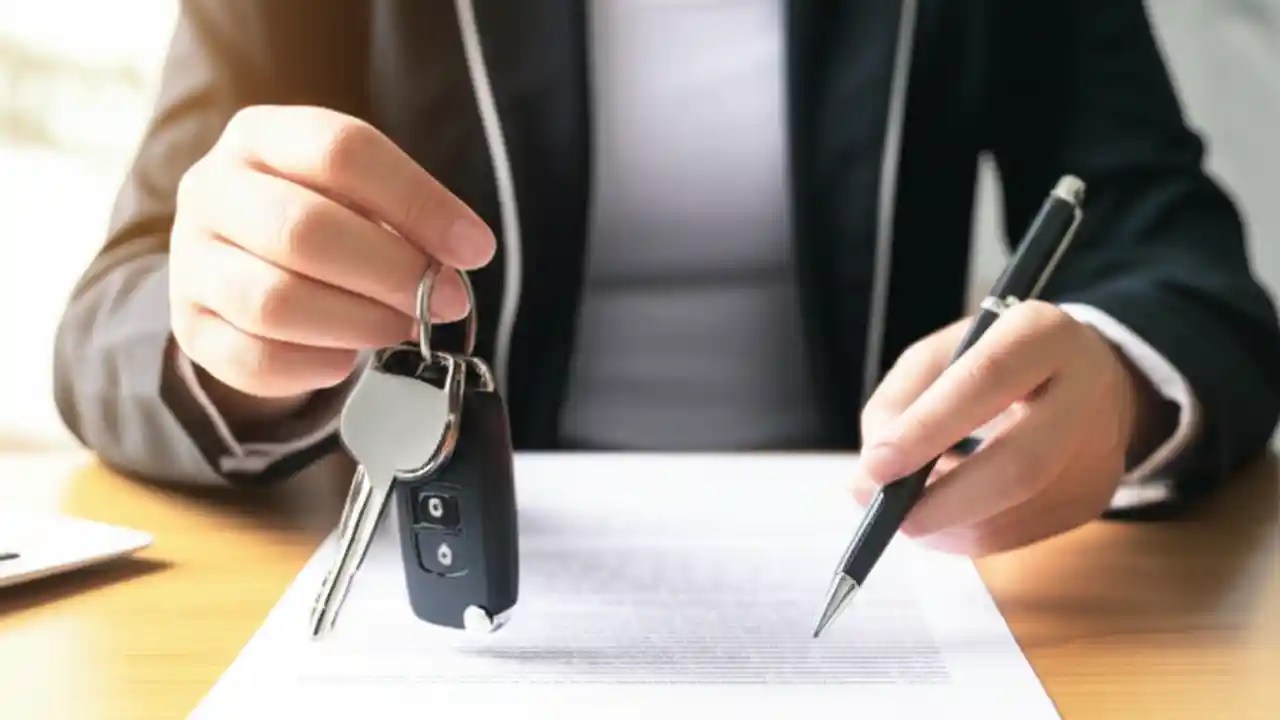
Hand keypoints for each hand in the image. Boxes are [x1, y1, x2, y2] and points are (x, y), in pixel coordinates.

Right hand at [170, 106, 494, 426]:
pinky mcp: (190, 328)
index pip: (343, 152)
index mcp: (262, 137)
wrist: (244, 263)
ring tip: (400, 327)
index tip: (475, 249)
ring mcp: (192, 262)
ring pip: (274, 302)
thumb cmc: (325, 221)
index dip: (418, 202)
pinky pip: (254, 359)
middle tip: (447, 301)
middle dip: (392, 274)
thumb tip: (450, 271)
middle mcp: (212, 191)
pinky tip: (348, 358)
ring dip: (357, 323)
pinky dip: (315, 366)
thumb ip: (405, 223)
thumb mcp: (362, 199)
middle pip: (304, 230)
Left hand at [851, 301, 1159, 555]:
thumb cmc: (993, 360)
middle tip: (888, 516)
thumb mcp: (938, 356)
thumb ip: (896, 405)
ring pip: (1017, 510)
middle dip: (943, 501)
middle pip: (1019, 464)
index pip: (985, 380)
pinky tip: (943, 519)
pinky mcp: (1095, 498)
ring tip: (908, 513)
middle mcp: (1085, 390)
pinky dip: (967, 535)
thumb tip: (868, 481)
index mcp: (1043, 333)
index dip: (925, 430)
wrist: (1086, 378)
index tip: (874, 466)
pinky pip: (1020, 534)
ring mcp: (1099, 451)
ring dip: (948, 525)